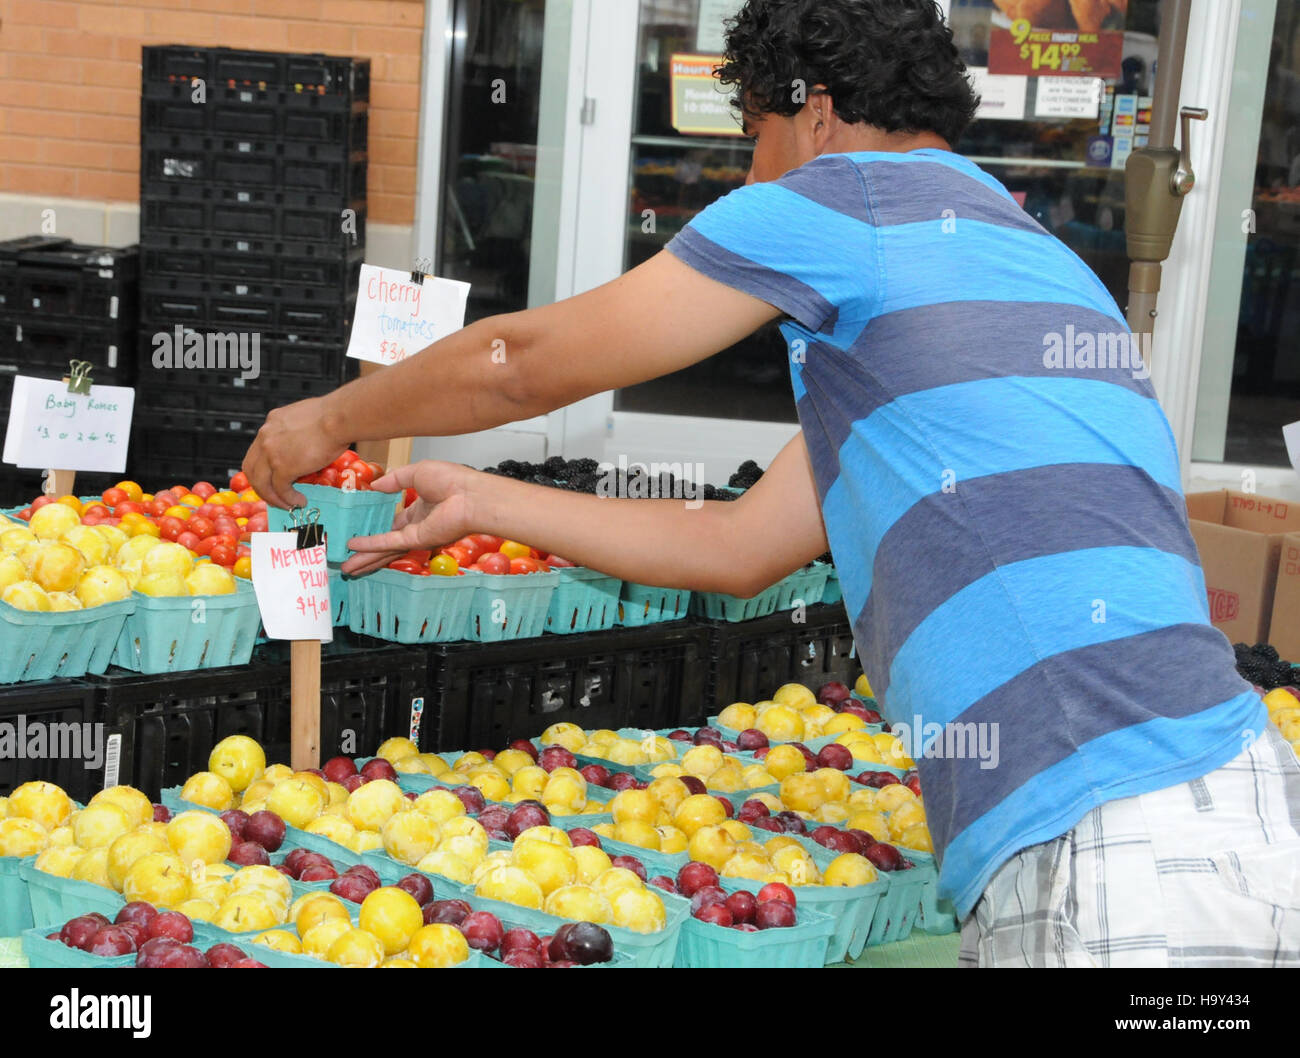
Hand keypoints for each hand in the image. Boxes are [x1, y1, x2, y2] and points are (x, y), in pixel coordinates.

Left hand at [242, 396, 348, 510]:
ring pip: (261, 482)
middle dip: (261, 486)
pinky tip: (300, 501)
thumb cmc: (334, 415)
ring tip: (286, 505)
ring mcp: (271, 452)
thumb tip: (308, 445)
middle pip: (251, 468)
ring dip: (272, 497)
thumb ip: (300, 432)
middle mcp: (266, 436)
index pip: (258, 449)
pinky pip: (280, 489)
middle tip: (274, 496)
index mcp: (272, 422)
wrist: (338, 418)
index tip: (273, 477)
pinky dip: (288, 499)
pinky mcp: (282, 467)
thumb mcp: (307, 419)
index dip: (263, 467)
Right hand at [341, 461, 477, 575]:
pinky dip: (371, 546)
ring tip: (346, 567)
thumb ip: (395, 479)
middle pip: (387, 543)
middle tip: (348, 558)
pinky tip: (354, 550)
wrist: (470, 493)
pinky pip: (389, 543)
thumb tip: (375, 485)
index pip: (394, 523)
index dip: (377, 528)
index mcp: (421, 509)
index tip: (359, 531)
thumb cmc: (453, 480)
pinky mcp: (417, 539)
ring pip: (385, 549)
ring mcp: (417, 535)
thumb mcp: (417, 472)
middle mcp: (418, 525)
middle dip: (367, 553)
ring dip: (365, 558)